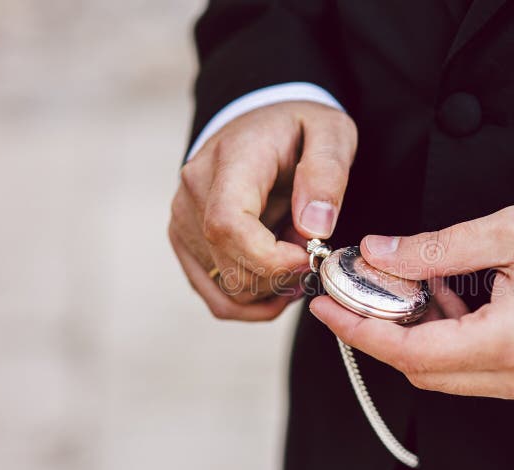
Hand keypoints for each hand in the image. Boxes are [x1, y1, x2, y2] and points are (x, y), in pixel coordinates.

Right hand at [169, 101, 356, 320]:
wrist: (262, 122)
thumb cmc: (298, 129)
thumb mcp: (330, 133)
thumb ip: (326, 174)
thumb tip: (314, 227)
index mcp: (230, 160)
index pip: (228, 225)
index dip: (269, 258)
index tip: (308, 256)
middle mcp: (194, 191)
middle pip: (229, 264)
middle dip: (282, 275)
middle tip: (313, 252)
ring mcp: (183, 220)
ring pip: (227, 288)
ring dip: (272, 288)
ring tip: (297, 256)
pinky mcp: (186, 242)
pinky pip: (216, 296)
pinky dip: (253, 303)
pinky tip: (281, 285)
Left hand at [309, 197, 513, 405]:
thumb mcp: (507, 231)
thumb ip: (434, 249)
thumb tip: (377, 253)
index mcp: (511, 342)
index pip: (411, 353)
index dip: (361, 330)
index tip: (326, 308)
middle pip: (423, 369)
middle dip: (382, 331)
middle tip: (359, 290)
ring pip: (446, 372)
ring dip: (417, 333)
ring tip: (411, 285)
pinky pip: (473, 369)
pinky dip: (448, 338)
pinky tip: (448, 298)